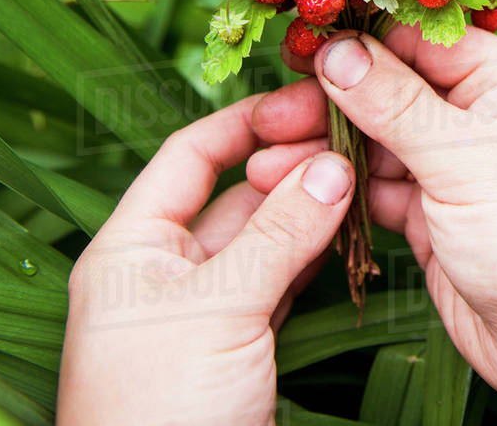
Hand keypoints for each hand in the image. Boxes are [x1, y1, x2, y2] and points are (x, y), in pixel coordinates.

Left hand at [58, 92, 353, 425]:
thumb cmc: (158, 411)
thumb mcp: (219, 312)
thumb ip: (278, 236)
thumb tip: (333, 167)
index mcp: (131, 248)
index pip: (190, 156)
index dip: (248, 123)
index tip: (309, 102)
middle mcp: (165, 270)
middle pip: (235, 194)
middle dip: (292, 167)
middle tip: (354, 144)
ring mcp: (206, 309)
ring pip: (265, 239)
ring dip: (311, 211)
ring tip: (365, 180)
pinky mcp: (241, 345)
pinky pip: (281, 282)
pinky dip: (315, 257)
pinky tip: (350, 235)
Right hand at [252, 26, 496, 419]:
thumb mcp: (464, 158)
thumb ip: (394, 104)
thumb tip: (336, 51)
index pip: (424, 41)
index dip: (362, 41)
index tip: (299, 43)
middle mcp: (482, 117)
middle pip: (392, 91)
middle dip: (330, 102)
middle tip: (269, 114)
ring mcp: (456, 168)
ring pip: (376, 143)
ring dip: (323, 149)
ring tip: (265, 156)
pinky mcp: (432, 215)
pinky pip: (376, 189)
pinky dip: (337, 189)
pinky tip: (292, 187)